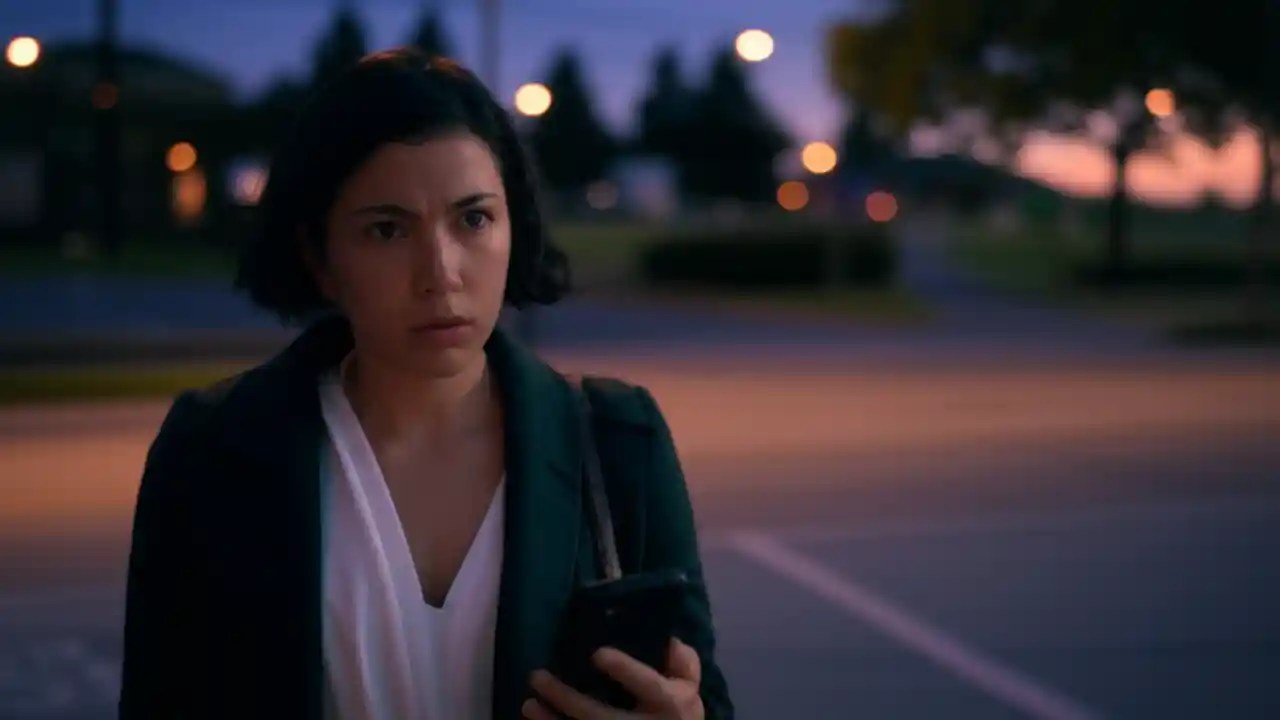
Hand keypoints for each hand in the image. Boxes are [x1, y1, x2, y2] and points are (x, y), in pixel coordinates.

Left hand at [522, 637, 703, 719]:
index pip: (647, 685)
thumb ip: (682, 661)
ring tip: (528, 705)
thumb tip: (666, 639)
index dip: (624, 670)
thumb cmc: (681, 716)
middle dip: (566, 698)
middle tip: (537, 676)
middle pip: (600, 716)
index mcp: (668, 703)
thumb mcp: (690, 687)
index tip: (597, 653)